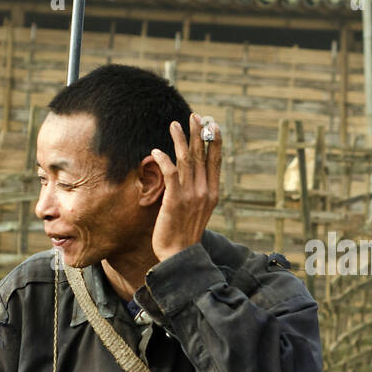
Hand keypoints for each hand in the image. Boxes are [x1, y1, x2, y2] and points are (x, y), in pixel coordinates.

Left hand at [150, 113, 221, 261]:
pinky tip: (156, 150)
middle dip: (199, 133)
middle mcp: (205, 192)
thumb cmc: (185, 233)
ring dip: (180, 140)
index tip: (212, 125)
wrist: (180, 255)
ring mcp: (191, 196)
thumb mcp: (197, 211)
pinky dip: (164, 160)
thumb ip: (197, 192)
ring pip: (186, 161)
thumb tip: (190, 176)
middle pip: (202, 156)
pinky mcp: (175, 200)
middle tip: (195, 115)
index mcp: (213, 193)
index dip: (214, 142)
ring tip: (174, 124)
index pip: (215, 162)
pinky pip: (170, 174)